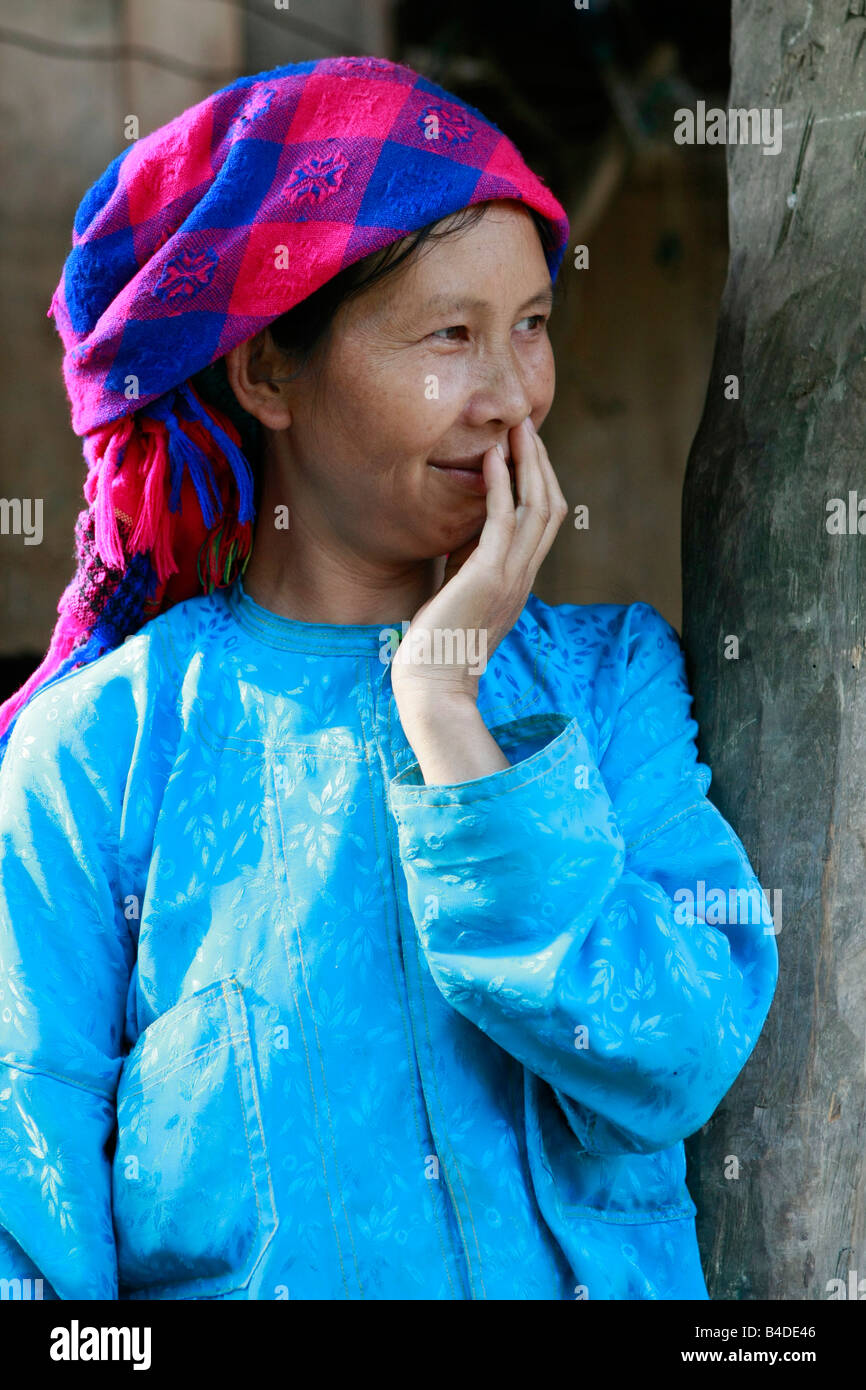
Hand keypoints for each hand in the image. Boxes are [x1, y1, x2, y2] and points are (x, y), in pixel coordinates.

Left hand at [390, 414, 567, 718]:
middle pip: (550, 505)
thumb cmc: (439, 645)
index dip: (540, 479)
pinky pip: (503, 521)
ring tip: (516, 426)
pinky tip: (490, 457)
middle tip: (526, 421)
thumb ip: (470, 564)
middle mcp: (524, 575)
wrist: (434, 684)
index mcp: (521, 580)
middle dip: (540, 460)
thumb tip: (463, 532)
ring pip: (537, 506)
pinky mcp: (489, 577)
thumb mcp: (462, 594)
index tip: (526, 446)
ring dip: (527, 462)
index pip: (545, 520)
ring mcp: (511, 576)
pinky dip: (500, 484)